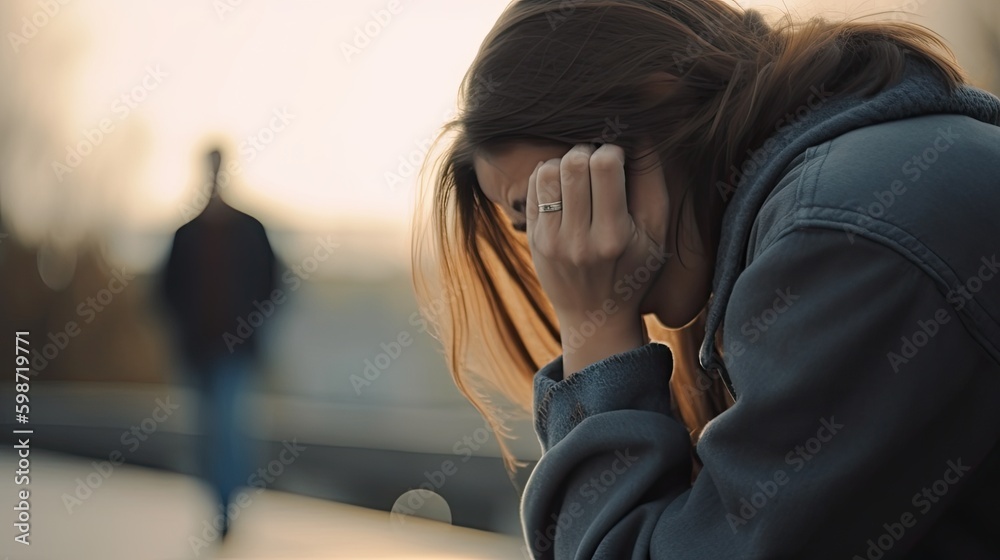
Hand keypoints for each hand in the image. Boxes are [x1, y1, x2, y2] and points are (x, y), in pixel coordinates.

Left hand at [526, 143, 669, 375]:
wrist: (595, 317)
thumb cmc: (634, 270)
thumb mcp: (656, 234)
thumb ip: (653, 184)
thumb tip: (642, 135)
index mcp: (615, 237)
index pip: (606, 165)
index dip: (614, 151)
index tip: (619, 162)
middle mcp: (579, 240)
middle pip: (574, 162)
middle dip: (588, 152)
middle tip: (597, 165)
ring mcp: (551, 240)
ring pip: (549, 170)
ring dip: (565, 162)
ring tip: (579, 175)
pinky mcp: (533, 239)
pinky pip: (535, 187)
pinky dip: (549, 176)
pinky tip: (565, 187)